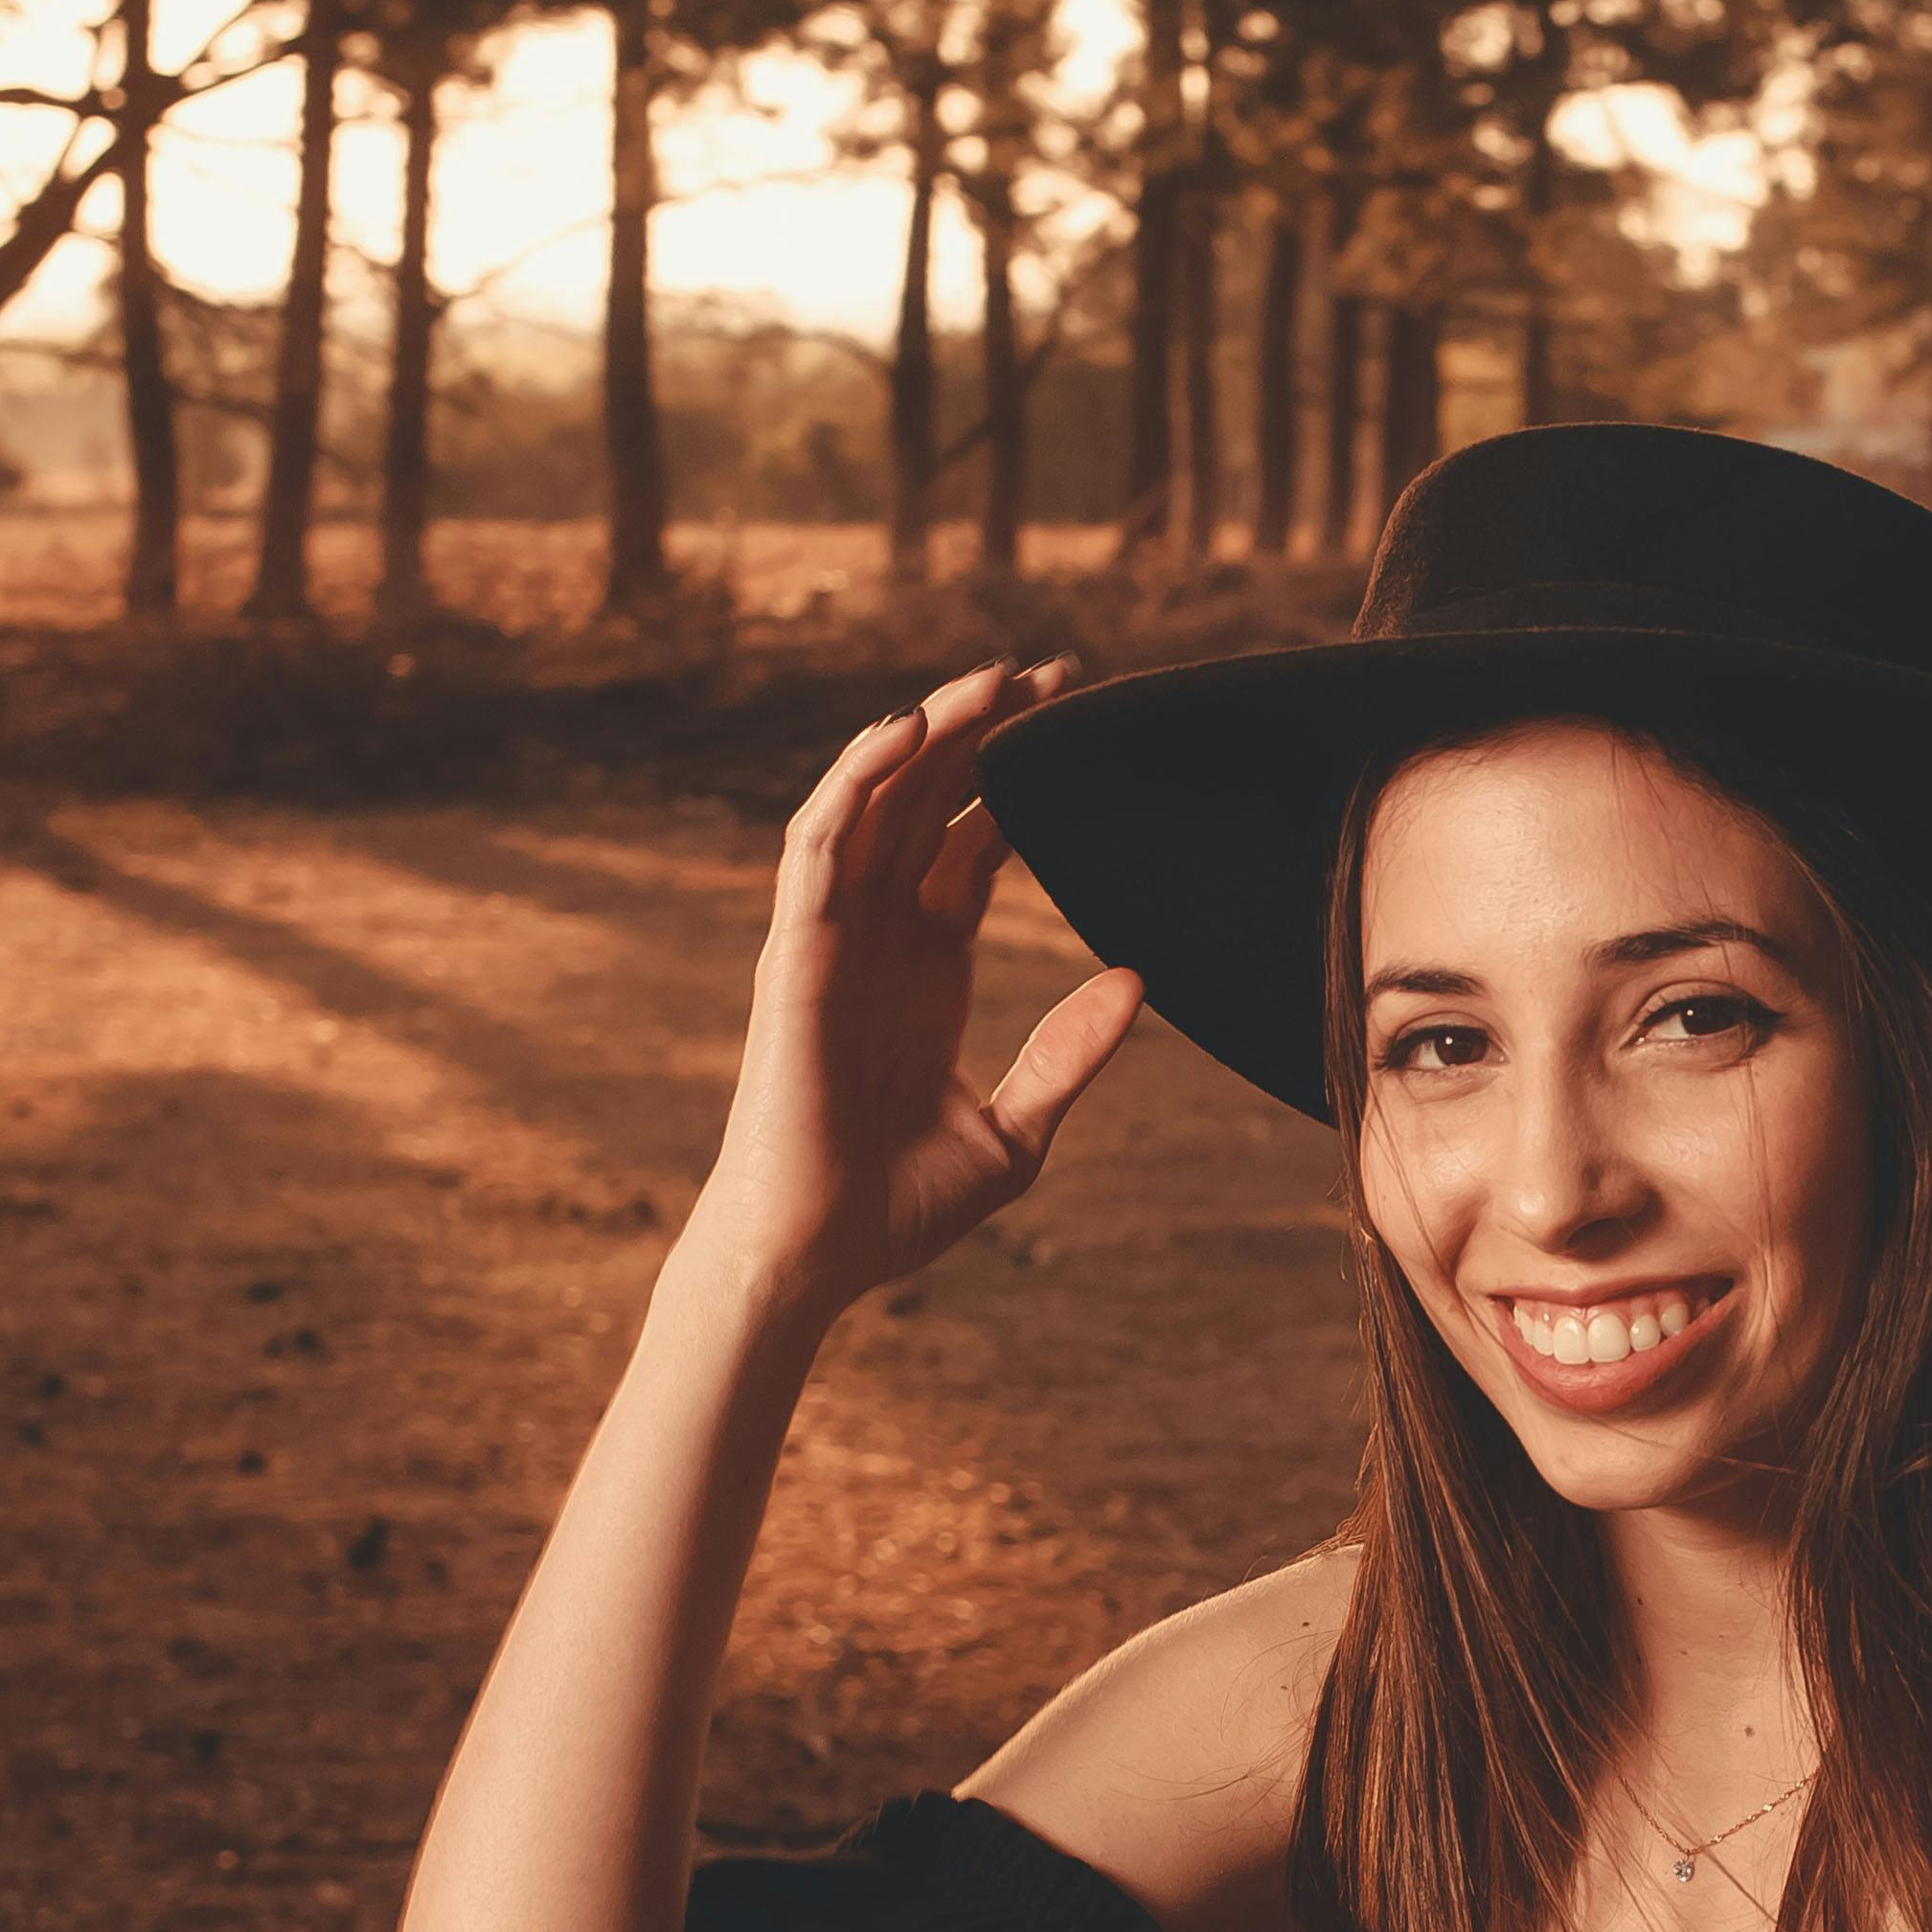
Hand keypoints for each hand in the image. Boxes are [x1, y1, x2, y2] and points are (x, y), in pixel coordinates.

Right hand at [680, 659, 1140, 1328]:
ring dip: (930, 732)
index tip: (1079, 727)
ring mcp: (833, 937)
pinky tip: (909, 727)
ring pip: (878, 800)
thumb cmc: (898, 1212)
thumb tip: (1137, 982)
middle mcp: (879, 937)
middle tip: (1057, 673)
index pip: (973, 844)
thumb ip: (1067, 1056)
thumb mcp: (1014, 1133)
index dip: (1018, 783)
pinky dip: (857, 777)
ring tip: (996, 678)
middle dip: (987, 732)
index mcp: (927, 967)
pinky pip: (819, 841)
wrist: (817, 1258)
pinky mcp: (795, 949)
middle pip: (931, 802)